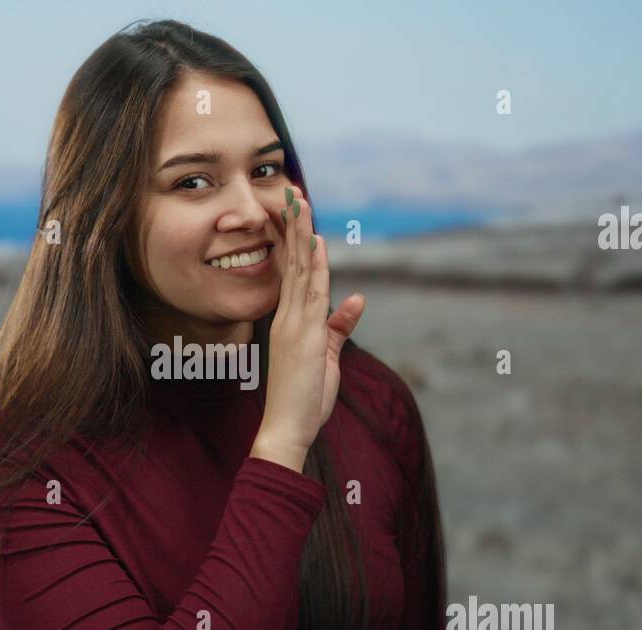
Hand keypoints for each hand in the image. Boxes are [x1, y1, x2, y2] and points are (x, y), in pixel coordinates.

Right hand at [250, 185, 365, 471]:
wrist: (286, 427)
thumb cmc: (304, 398)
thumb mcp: (327, 357)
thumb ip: (340, 328)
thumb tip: (355, 300)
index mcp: (290, 321)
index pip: (294, 272)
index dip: (296, 240)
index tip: (296, 211)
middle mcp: (287, 317)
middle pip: (294, 262)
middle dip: (294, 225)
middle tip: (292, 191)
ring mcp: (293, 323)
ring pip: (300, 269)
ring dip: (302, 234)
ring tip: (300, 201)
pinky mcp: (303, 334)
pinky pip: (311, 292)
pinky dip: (315, 265)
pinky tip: (317, 242)